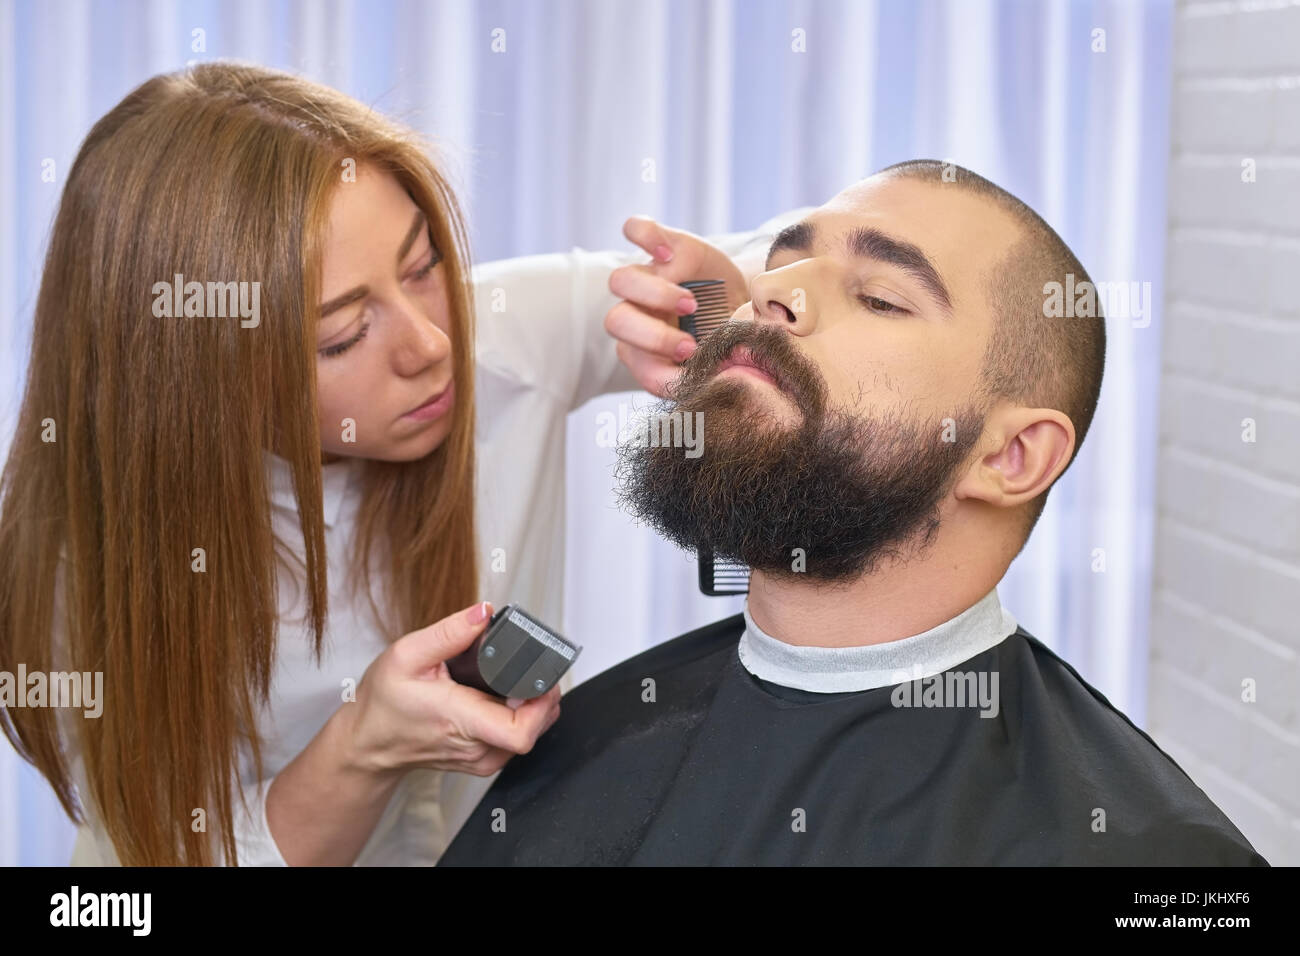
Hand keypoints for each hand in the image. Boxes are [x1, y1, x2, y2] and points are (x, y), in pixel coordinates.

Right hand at [337, 601, 562, 777]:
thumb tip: (484, 613)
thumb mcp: (407, 655)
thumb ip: (449, 632)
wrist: (367, 743)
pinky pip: (518, 739)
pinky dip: (521, 716)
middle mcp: (477, 748)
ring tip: (516, 679)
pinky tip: (505, 697)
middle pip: (535, 728)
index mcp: (461, 721)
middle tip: (529, 667)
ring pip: (532, 734)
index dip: (541, 703)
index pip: (521, 732)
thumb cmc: (383, 704)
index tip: (539, 677)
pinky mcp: (483, 761)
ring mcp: (482, 759)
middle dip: (541, 694)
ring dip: (533, 705)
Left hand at [605, 216, 747, 396]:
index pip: (632, 358)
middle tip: (690, 344)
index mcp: (644, 346)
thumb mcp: (724, 360)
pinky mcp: (664, 243)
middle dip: (652, 337)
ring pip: (621, 281)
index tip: (692, 366)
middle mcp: (639, 311)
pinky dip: (645, 237)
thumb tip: (712, 387)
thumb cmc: (729, 336)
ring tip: (690, 304)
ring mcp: (648, 276)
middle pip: (617, 321)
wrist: (742, 301)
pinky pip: (637, 229)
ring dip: (654, 295)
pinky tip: (667, 253)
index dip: (655, 368)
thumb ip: (709, 375)